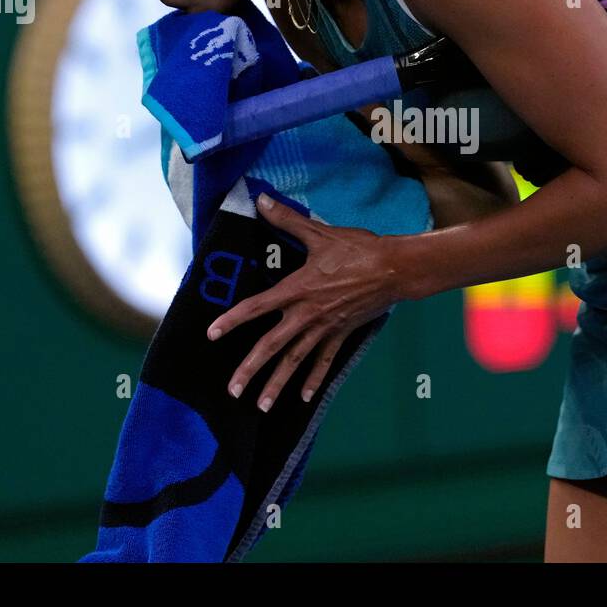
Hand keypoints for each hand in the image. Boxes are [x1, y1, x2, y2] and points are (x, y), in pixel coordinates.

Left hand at [208, 193, 405, 411]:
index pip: (257, 307)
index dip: (232, 320)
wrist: (395, 269)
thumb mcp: (320, 233)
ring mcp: (325, 328)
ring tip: (261, 406)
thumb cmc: (357, 249)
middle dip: (250, 370)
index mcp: (297, 290)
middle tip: (232, 390)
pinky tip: (304, 397)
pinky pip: (324, 361)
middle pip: (272, 346)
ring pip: (296, 361)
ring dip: (277, 384)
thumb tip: (260, 200)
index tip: (211, 334)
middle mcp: (307, 314)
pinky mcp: (342, 333)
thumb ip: (287, 220)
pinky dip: (314, 379)